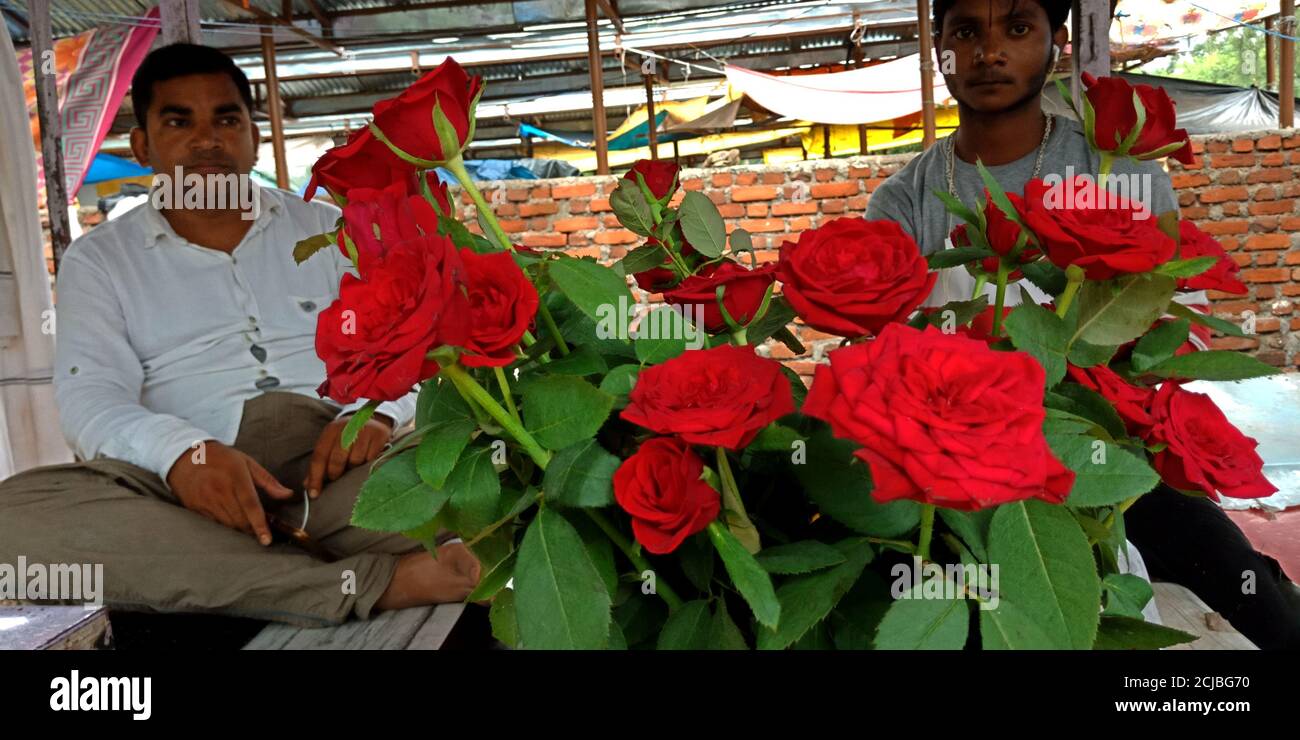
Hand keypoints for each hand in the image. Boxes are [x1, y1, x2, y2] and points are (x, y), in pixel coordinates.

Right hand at [167, 440, 294, 544]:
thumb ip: (268, 481)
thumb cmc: (221, 458)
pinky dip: (226, 525)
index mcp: (236, 477)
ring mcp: (206, 500)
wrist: (186, 456)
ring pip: (228, 524)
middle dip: (253, 529)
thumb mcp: (247, 463)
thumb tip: (288, 494)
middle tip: (262, 529)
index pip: (251, 506)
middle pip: (240, 520)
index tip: (267, 540)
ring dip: (240, 528)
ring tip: (248, 523)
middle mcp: (220, 490)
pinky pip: (215, 523)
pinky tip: (231, 518)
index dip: (260, 525)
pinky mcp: (196, 508)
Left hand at [303, 412, 393, 498]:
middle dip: (335, 473)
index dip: (315, 477)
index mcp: (331, 430)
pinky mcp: (379, 434)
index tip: (314, 494)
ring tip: (354, 463)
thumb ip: (320, 463)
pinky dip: (368, 462)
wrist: (373, 418)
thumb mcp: (331, 444)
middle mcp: (346, 428)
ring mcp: (364, 430)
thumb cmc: (347, 436)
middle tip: (337, 477)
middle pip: (337, 459)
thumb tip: (307, 485)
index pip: (319, 456)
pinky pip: (371, 459)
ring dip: (354, 467)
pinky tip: (368, 458)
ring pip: (355, 461)